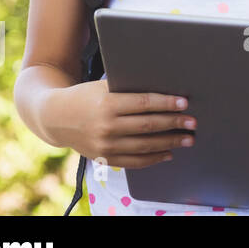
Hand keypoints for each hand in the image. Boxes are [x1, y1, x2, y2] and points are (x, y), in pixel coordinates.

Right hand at [51, 79, 194, 168]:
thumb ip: (130, 89)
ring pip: (144, 146)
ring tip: (188, 139)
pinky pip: (134, 161)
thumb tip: (163, 88)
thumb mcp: (104, 87)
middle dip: (174, 124)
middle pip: (148, 126)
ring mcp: (105, 146)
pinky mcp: (104, 158)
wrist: (55, 117)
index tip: (185, 103)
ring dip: (170, 142)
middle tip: (193, 122)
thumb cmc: (86, 96)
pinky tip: (168, 153)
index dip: (167, 104)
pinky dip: (153, 158)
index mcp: (108, 104)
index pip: (145, 104)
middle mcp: (106, 127)